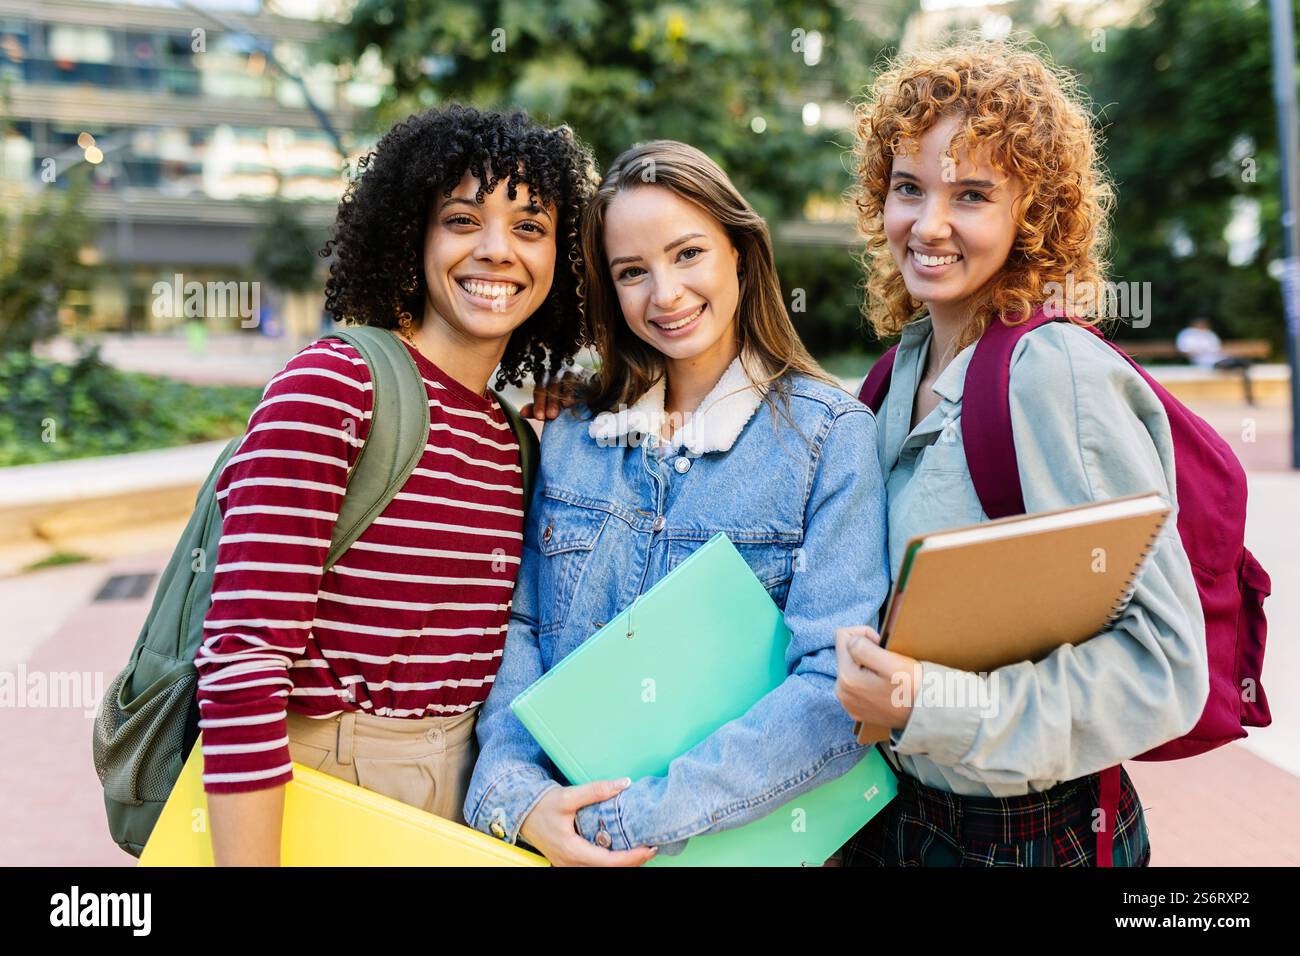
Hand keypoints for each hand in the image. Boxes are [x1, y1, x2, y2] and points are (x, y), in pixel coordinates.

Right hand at [518, 779, 657, 866]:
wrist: (521, 811)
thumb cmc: (542, 805)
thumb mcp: (568, 796)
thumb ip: (596, 790)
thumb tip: (624, 783)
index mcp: (572, 851)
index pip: (610, 862)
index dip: (633, 857)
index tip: (650, 848)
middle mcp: (571, 864)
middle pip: (609, 869)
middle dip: (632, 861)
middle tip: (651, 847)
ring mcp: (569, 865)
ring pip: (602, 870)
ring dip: (622, 862)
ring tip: (640, 848)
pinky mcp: (569, 862)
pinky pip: (594, 866)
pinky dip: (611, 861)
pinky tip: (621, 850)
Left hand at [520, 368, 586, 420]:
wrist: (586, 394)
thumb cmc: (563, 400)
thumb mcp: (548, 406)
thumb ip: (536, 409)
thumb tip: (521, 413)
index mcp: (545, 378)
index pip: (540, 389)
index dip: (539, 403)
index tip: (540, 417)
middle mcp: (556, 372)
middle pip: (552, 385)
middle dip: (551, 401)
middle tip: (551, 416)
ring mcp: (571, 371)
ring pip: (565, 381)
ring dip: (565, 394)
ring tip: (564, 407)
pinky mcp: (584, 373)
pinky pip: (579, 380)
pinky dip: (577, 389)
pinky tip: (576, 399)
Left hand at [833, 625, 921, 730]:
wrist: (928, 715)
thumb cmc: (913, 687)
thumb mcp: (891, 662)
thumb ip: (862, 647)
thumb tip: (851, 640)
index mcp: (847, 677)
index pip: (843, 636)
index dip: (865, 635)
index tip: (882, 646)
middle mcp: (841, 692)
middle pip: (846, 654)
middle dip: (865, 651)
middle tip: (888, 663)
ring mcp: (848, 703)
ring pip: (851, 668)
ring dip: (867, 666)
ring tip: (887, 676)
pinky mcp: (856, 709)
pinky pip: (856, 684)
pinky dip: (868, 680)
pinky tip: (884, 687)